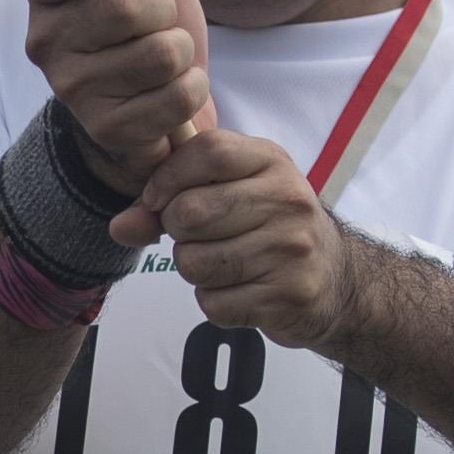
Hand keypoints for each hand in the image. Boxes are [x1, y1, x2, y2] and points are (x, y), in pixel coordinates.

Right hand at [22, 0, 213, 191]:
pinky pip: (176, 96)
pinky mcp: (106, 129)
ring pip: (160, 53)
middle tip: (159, 21)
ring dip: (182, 52)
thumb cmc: (147, 28)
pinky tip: (172, 91)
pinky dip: (191, 88)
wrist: (157, 103)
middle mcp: (46, 43)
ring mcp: (72, 90)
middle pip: (124, 6)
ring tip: (166, 60)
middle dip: (164, 9)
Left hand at [139, 125, 352, 341]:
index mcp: (272, 162)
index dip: (168, 177)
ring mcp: (292, 249)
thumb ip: (169, 201)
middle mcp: (288, 200)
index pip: (208, 150)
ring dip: (194, 270)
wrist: (334, 279)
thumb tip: (118, 227)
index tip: (158, 199)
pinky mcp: (288, 295)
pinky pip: (214, 303)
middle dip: (177, 232)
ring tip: (222, 263)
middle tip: (197, 238)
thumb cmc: (269, 227)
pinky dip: (215, 302)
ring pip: (195, 263)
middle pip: (190, 212)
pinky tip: (241, 290)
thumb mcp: (231, 194)